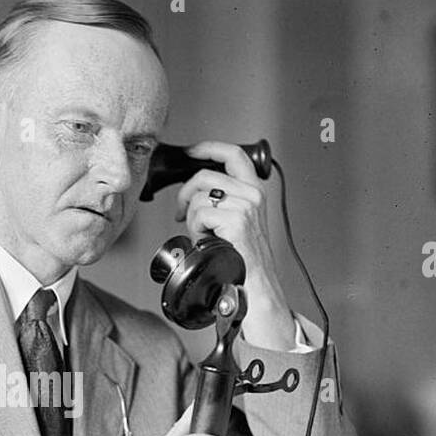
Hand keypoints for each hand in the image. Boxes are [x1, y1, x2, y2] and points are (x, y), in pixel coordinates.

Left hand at [174, 139, 295, 349]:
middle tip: (181, 212)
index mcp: (254, 192)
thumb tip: (193, 191)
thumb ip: (220, 201)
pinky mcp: (237, 220)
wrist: (254, 288)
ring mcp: (246, 206)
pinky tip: (206, 242)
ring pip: (199, 197)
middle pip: (204, 175)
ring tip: (202, 235)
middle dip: (184, 193)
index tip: (191, 150)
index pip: (233, 155)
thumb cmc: (242, 261)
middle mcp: (253, 195)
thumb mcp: (233, 223)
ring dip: (192, 218)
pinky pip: (199, 214)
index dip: (208, 147)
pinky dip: (195, 229)